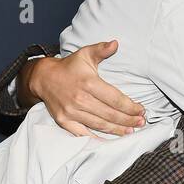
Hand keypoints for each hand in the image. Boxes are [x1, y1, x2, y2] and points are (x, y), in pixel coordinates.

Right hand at [31, 40, 145, 137]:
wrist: (43, 78)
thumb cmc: (69, 67)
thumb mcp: (85, 54)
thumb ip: (101, 49)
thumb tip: (116, 43)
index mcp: (88, 82)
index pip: (115, 99)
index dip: (130, 107)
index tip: (140, 110)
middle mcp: (80, 99)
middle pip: (110, 114)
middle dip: (128, 120)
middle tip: (140, 123)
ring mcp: (71, 112)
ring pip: (100, 125)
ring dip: (117, 130)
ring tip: (130, 131)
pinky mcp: (64, 121)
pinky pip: (84, 134)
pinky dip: (97, 139)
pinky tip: (110, 140)